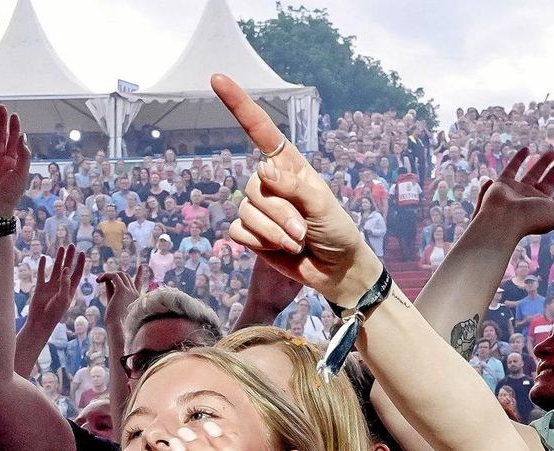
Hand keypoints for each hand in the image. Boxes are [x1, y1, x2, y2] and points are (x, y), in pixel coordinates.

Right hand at [26, 244, 86, 334]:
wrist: (40, 322)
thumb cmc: (54, 313)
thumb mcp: (63, 298)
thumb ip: (65, 283)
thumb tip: (66, 268)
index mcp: (70, 290)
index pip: (77, 273)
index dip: (80, 263)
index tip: (82, 252)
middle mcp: (61, 286)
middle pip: (67, 268)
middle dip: (70, 257)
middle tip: (72, 245)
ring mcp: (51, 286)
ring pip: (56, 269)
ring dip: (58, 258)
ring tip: (61, 247)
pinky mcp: (40, 288)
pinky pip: (42, 274)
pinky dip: (42, 266)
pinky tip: (44, 257)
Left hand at [97, 261, 150, 318]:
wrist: (117, 328)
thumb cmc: (115, 321)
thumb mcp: (113, 304)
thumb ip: (111, 291)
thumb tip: (107, 281)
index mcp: (137, 299)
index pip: (138, 283)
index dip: (140, 274)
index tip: (142, 266)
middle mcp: (135, 293)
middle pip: (126, 277)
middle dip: (114, 275)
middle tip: (102, 279)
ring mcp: (130, 291)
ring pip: (120, 274)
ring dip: (109, 275)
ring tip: (99, 280)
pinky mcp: (123, 290)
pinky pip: (114, 276)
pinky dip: (106, 275)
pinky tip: (99, 280)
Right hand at [211, 74, 376, 301]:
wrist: (335, 269)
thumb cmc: (337, 231)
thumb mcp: (323, 205)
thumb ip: (294, 186)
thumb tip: (263, 168)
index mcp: (290, 167)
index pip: (261, 131)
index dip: (239, 105)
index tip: (217, 79)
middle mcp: (271, 183)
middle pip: (254, 187)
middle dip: (281, 214)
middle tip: (303, 231)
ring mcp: (260, 208)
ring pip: (247, 212)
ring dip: (274, 233)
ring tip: (297, 241)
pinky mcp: (251, 234)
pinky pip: (238, 232)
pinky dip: (260, 244)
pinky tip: (277, 250)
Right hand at [474, 147, 553, 236]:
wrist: (502, 219)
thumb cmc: (530, 219)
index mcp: (546, 209)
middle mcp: (532, 200)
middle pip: (549, 181)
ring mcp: (518, 191)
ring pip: (533, 173)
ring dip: (543, 162)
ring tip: (552, 151)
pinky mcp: (504, 183)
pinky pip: (512, 167)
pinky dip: (518, 158)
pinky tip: (527, 149)